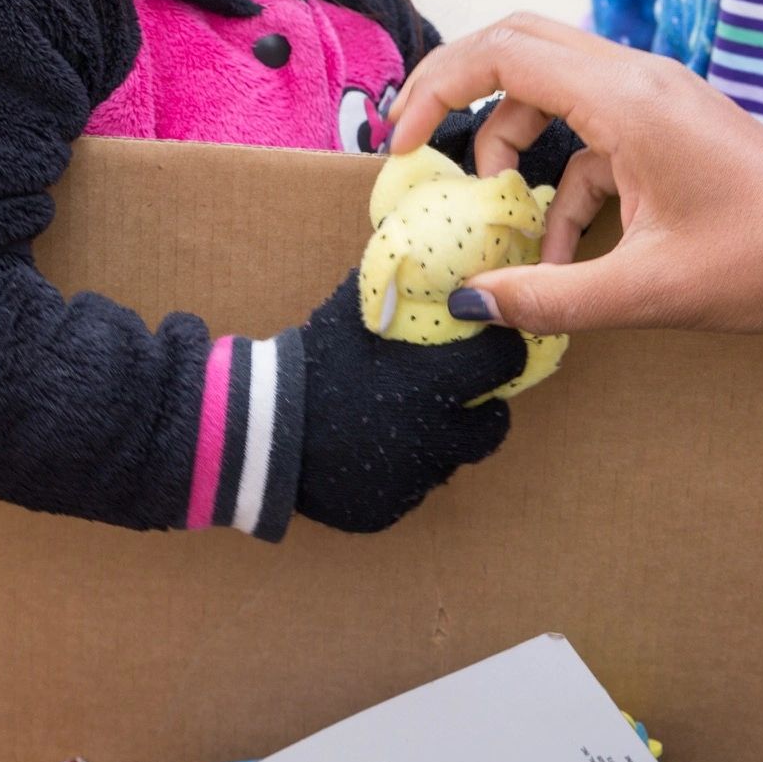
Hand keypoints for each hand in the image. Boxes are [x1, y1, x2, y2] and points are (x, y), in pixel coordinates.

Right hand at [292, 273, 527, 533]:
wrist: (257, 429)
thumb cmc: (310, 361)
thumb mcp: (355, 314)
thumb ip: (395, 289)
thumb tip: (424, 250)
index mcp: (430, 384)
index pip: (505, 364)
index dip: (502, 353)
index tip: (491, 349)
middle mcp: (430, 438)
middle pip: (492, 428)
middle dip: (480, 411)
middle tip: (454, 397)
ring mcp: (409, 482)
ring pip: (448, 462)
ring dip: (436, 443)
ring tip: (398, 422)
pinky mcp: (386, 511)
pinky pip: (409, 490)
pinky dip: (398, 473)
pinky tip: (369, 451)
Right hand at [388, 14, 762, 335]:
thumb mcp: (649, 291)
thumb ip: (551, 298)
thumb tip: (469, 302)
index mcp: (628, 99)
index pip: (505, 52)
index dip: (438, 87)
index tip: (402, 143)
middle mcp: (636, 79)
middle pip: (518, 46)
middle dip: (458, 93)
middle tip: (417, 147)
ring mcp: (653, 97)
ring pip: (550, 90)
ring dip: (513, 149)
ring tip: (506, 222)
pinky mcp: (666, 124)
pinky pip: (589, 133)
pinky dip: (563, 183)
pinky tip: (565, 256)